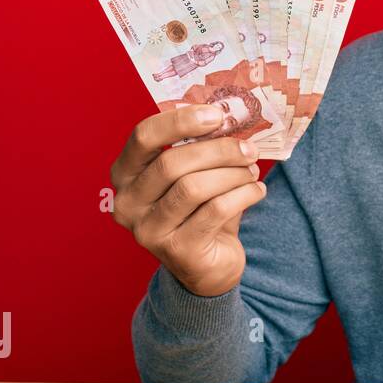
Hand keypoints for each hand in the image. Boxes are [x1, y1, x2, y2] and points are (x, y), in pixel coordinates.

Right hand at [109, 106, 266, 296]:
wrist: (208, 266)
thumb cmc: (201, 210)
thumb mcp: (195, 175)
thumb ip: (202, 148)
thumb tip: (232, 116)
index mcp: (125, 175)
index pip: (143, 137)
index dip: (180, 121)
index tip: (217, 115)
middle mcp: (127, 203)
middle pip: (172, 163)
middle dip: (219, 151)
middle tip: (249, 149)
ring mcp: (148, 231)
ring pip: (194, 187)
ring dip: (233, 174)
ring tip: (252, 172)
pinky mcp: (177, 251)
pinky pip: (215, 211)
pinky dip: (243, 195)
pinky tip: (257, 191)